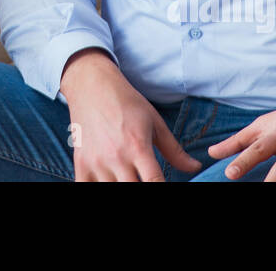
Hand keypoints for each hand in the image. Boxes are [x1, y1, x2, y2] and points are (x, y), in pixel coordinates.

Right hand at [61, 49, 201, 181]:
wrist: (91, 85)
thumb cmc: (126, 101)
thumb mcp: (154, 122)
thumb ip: (174, 150)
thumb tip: (195, 168)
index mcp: (138, 146)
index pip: (155, 183)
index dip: (162, 190)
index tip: (167, 188)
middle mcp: (116, 157)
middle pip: (132, 190)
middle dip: (142, 189)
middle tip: (145, 180)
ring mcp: (96, 161)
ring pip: (111, 191)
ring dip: (122, 188)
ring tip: (128, 179)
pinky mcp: (80, 163)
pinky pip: (84, 188)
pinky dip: (97, 188)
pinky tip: (109, 182)